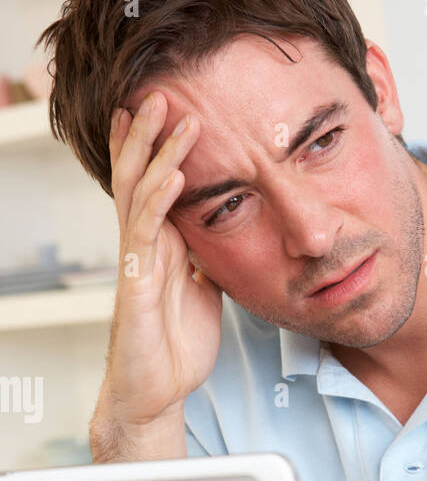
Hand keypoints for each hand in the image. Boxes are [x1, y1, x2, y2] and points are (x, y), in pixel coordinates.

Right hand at [91, 90, 222, 458]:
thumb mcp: (207, 290)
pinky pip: (146, 233)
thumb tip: (236, 234)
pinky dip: (159, 200)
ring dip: (156, 151)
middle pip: (139, 174)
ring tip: (170, 114)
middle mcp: (143, 245)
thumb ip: (213, 258)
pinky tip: (174, 175)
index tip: (166, 106)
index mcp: (160, 243)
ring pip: (141, 192)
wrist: (157, 391)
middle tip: (160, 89)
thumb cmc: (177, 345)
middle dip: (149, 131)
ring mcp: (137, 261)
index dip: (155, 144)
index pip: (153, 181)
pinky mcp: (137, 284)